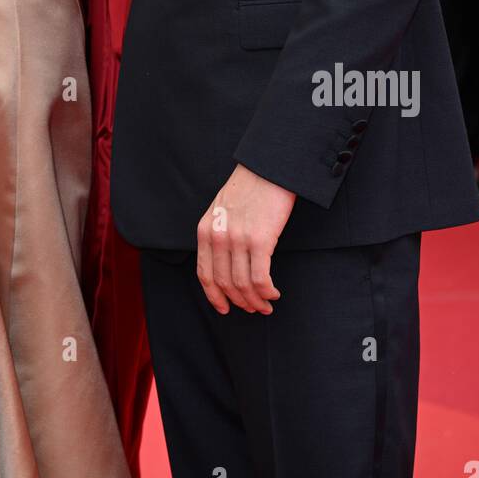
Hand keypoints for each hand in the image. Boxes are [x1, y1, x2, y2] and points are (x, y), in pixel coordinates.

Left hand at [197, 163, 295, 314]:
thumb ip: (218, 234)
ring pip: (243, 285)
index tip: (225, 308)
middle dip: (240, 302)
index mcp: (205, 230)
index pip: (205, 274)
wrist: (268, 168)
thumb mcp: (221, 210)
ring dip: (256, 301)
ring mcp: (238, 239)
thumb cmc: (249, 188)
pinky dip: (266, 292)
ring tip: (266, 305)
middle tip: (254, 309)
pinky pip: (260, 278)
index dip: (214, 296)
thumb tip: (225, 264)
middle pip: (225, 284)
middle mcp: (218, 237)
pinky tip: (273, 293)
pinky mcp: (260, 240)